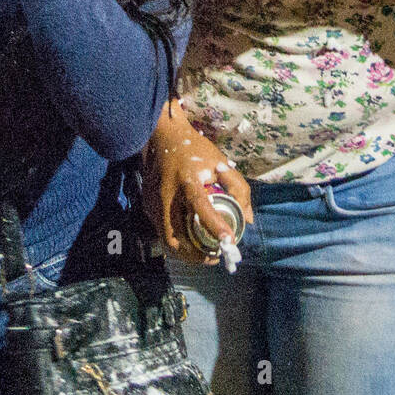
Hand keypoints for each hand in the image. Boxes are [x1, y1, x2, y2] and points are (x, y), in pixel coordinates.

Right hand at [142, 103, 252, 264]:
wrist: (164, 137)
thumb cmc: (195, 150)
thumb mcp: (221, 163)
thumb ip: (238, 189)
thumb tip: (247, 219)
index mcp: (187, 179)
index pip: (199, 205)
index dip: (214, 224)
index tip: (228, 240)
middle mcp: (166, 194)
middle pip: (176, 235)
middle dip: (196, 253)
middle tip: (215, 256)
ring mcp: (153, 203)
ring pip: (167, 240)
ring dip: (187, 252)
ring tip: (205, 254)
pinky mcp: (147, 207)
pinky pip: (162, 232)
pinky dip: (178, 242)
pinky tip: (192, 242)